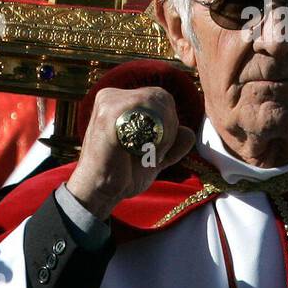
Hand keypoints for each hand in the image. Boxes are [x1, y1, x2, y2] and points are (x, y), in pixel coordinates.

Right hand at [66, 86, 195, 222]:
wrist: (97, 191)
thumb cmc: (123, 174)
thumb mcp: (153, 155)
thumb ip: (172, 144)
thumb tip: (189, 132)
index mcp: (119, 99)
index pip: (159, 96)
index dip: (169, 121)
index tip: (159, 148)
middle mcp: (112, 95)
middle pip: (160, 96)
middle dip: (169, 126)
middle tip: (156, 152)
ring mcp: (109, 103)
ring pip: (156, 102)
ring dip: (163, 132)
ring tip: (147, 153)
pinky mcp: (109, 115)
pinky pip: (146, 114)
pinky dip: (154, 137)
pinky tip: (142, 153)